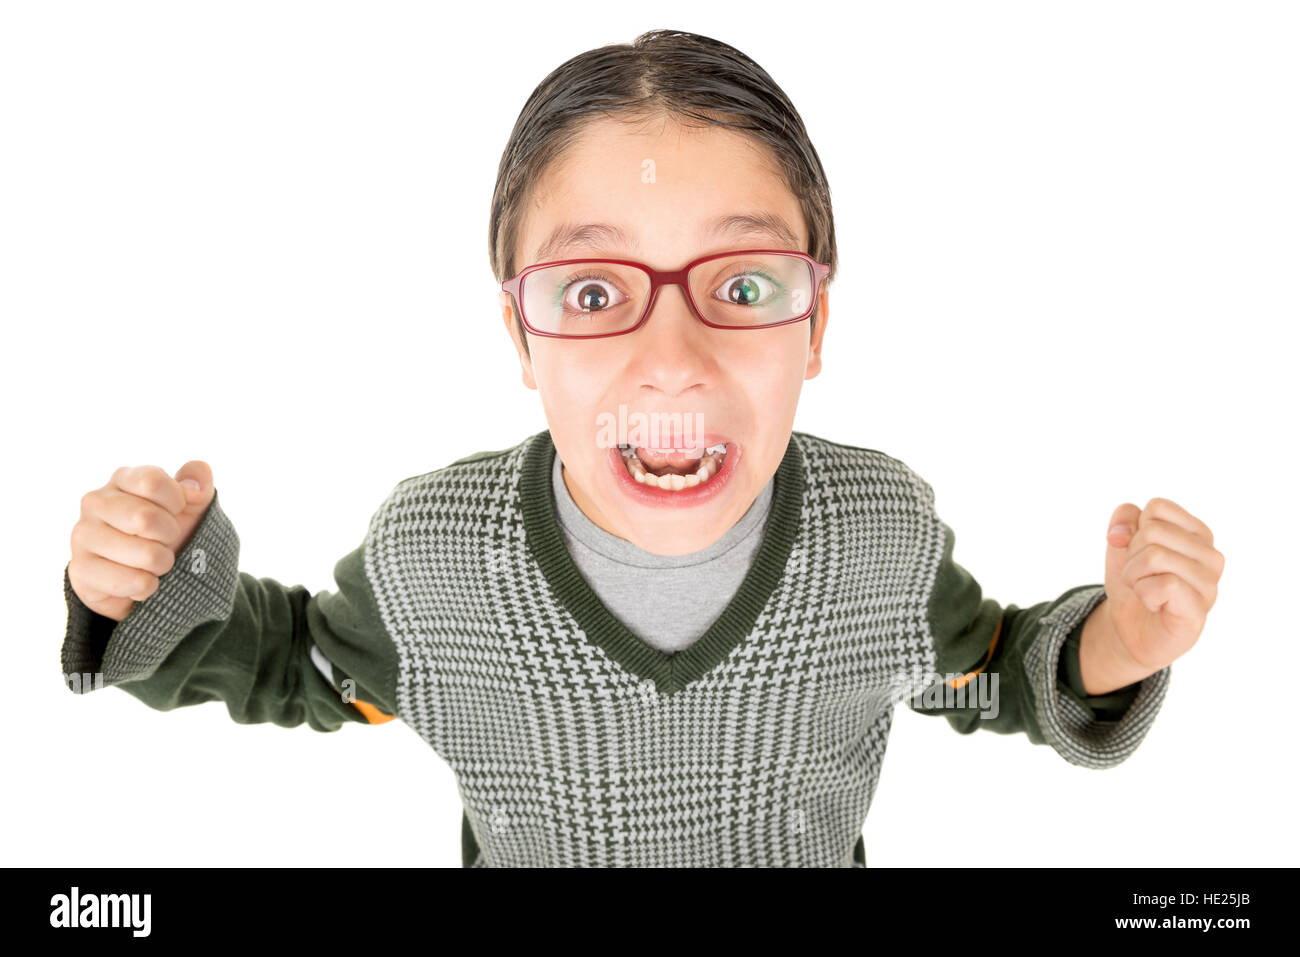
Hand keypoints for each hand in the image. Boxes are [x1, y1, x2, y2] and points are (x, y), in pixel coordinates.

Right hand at [68, 461, 215, 621]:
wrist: (140, 572)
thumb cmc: (165, 530)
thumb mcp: (189, 503)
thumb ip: (198, 481)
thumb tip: (196, 487)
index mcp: (122, 478)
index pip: (153, 482)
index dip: (177, 502)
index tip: (176, 511)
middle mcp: (96, 502)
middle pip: (145, 518)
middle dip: (170, 535)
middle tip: (166, 540)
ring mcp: (83, 535)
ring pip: (145, 554)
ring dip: (162, 563)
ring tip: (154, 561)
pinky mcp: (80, 569)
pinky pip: (133, 582)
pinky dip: (148, 585)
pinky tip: (141, 579)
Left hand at [1101, 497, 1224, 675]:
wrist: (1131, 628)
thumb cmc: (1136, 581)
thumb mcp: (1122, 543)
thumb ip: (1125, 519)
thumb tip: (1121, 533)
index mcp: (1198, 533)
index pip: (1158, 507)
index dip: (1135, 530)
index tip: (1141, 552)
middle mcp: (1211, 555)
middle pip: (1152, 532)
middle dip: (1132, 556)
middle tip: (1142, 577)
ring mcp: (1209, 584)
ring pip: (1155, 556)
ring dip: (1134, 576)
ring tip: (1147, 591)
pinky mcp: (1198, 609)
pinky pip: (1162, 585)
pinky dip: (1143, 594)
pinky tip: (1154, 605)